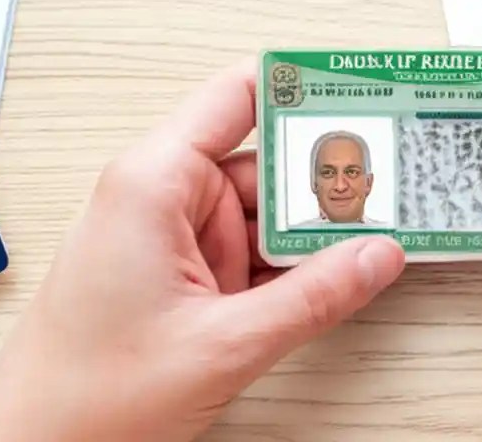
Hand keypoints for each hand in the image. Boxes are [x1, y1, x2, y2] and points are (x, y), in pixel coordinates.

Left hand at [0, 58, 405, 441]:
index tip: (364, 85)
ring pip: (270, 215)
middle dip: (331, 172)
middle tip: (400, 171)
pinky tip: (345, 268)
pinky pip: (257, 257)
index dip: (304, 85)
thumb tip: (376, 255)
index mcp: (155, 183)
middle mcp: (165, 199)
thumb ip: (311, 298)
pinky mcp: (188, 281)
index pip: (239, 98)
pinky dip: (298, 265)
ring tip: (386, 224)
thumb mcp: (221, 345)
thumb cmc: (82, 396)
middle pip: (269, 162)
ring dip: (320, 227)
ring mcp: (178, 241)